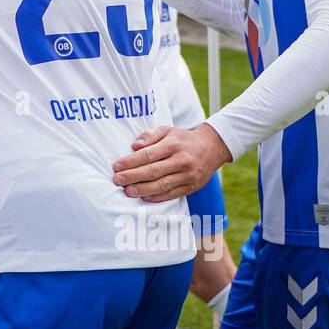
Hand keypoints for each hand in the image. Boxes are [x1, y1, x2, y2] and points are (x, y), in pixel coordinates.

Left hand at [111, 124, 231, 202]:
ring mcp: (188, 175)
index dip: (131, 161)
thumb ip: (150, 135)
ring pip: (162, 185)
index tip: (117, 166)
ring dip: (143, 189)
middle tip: (117, 180)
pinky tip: (144, 197)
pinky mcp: (192, 187)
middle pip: (153, 171)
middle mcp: (182, 160)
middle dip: (132, 176)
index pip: (148, 154)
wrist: (212, 148)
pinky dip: (158, 197)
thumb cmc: (183, 139)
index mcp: (173, 145)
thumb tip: (134, 146)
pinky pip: (172, 194)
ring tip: (127, 191)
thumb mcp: (168, 130)